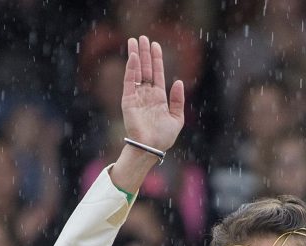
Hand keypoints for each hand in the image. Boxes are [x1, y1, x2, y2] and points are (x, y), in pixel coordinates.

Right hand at [121, 35, 184, 154]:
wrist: (151, 148)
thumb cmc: (164, 137)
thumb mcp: (177, 118)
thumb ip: (178, 100)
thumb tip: (178, 81)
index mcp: (158, 98)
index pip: (157, 74)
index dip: (156, 59)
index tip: (155, 45)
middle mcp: (146, 95)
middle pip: (145, 69)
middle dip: (145, 53)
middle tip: (143, 37)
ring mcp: (136, 96)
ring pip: (136, 71)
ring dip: (136, 56)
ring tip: (134, 40)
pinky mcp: (128, 100)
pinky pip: (129, 81)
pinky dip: (131, 68)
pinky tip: (134, 56)